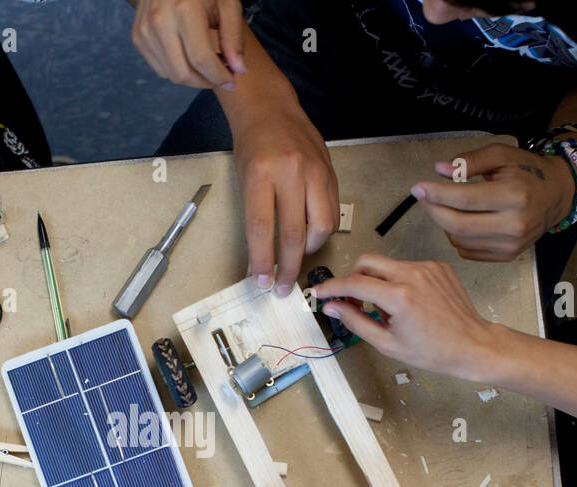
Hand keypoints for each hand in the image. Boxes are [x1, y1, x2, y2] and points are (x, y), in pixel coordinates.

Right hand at [131, 0, 246, 88]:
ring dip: (193, 78)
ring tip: (208, 64)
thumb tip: (239, 70)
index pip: (201, 60)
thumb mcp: (227, 4)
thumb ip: (234, 37)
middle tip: (221, 75)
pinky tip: (190, 58)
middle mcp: (160, 22)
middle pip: (183, 73)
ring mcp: (145, 31)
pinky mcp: (138, 37)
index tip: (231, 81)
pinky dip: (178, 69)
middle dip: (205, 82)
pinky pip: (160, 69)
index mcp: (184, 11)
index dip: (218, 77)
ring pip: (171, 75)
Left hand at [232, 105, 337, 294]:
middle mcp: (291, 172)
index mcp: (261, 174)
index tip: (261, 282)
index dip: (262, 261)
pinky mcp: (331, 173)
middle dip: (288, 267)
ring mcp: (315, 171)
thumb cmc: (252, 146)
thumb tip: (259, 262)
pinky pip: (332, 211)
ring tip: (297, 258)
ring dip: (309, 250)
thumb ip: (255, 219)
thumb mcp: (244, 180)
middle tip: (281, 287)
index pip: (261, 228)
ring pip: (322, 226)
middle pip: (294, 234)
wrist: (271, 108)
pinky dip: (321, 231)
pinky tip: (310, 237)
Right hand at [310, 253, 499, 380]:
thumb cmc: (433, 351)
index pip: (353, 282)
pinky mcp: (437, 266)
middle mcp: (412, 275)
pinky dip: (398, 280)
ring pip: (387, 264)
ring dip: (377, 281)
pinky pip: (406, 266)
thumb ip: (355, 321)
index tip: (320, 292)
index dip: (331, 287)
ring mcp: (427, 267)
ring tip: (385, 308)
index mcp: (399, 296)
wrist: (472, 345)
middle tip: (352, 300)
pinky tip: (407, 302)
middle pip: (366, 261)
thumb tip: (332, 306)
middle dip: (353, 277)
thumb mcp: (387, 343)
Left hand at [412, 144, 574, 260]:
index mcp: (515, 196)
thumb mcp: (502, 155)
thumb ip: (470, 161)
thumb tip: (440, 170)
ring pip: (459, 239)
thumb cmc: (527, 172)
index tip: (418, 188)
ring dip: (445, 223)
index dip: (436, 194)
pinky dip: (457, 236)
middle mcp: (514, 224)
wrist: (555, 196)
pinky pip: (467, 250)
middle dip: (434, 210)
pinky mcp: (506, 256)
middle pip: (457, 225)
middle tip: (425, 197)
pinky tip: (464, 220)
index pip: (464, 199)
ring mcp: (510, 245)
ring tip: (449, 206)